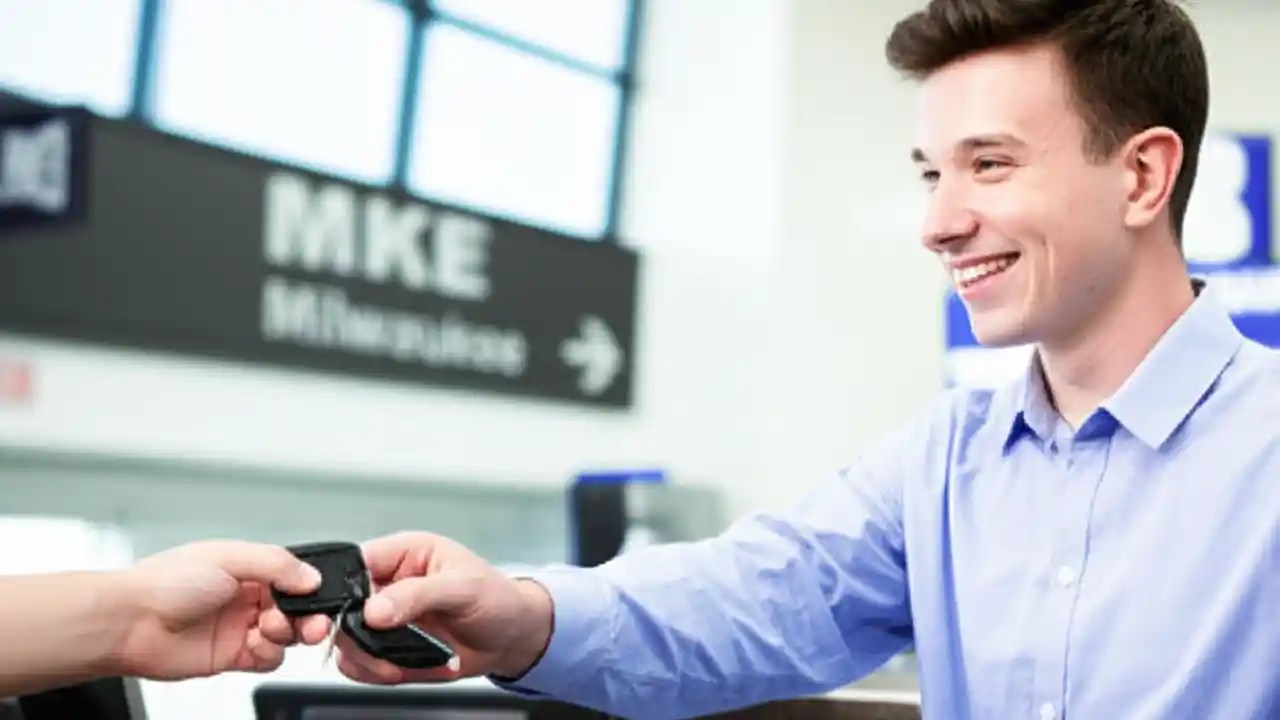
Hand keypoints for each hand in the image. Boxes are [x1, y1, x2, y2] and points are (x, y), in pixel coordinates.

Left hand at [115, 540, 331, 679]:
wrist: (129, 623)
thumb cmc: (164, 583)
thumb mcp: (228, 557)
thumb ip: (275, 564)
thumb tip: (310, 577)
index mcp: (246, 567)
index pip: (292, 576)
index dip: (308, 587)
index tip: (315, 593)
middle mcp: (245, 596)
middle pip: (295, 608)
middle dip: (308, 615)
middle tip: (312, 622)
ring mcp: (239, 626)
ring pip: (286, 634)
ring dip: (289, 634)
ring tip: (272, 629)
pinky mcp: (232, 655)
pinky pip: (268, 658)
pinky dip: (270, 654)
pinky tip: (258, 645)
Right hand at [331, 531, 552, 684]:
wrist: (513, 637)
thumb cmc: (497, 598)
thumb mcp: (463, 588)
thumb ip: (417, 594)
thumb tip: (376, 608)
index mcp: (403, 554)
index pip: (355, 563)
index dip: (343, 588)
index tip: (353, 613)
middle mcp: (388, 585)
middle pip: (342, 607)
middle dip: (354, 633)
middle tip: (380, 647)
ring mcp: (386, 619)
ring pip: (347, 640)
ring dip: (369, 658)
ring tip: (401, 664)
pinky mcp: (388, 648)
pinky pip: (361, 664)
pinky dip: (376, 674)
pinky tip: (405, 669)